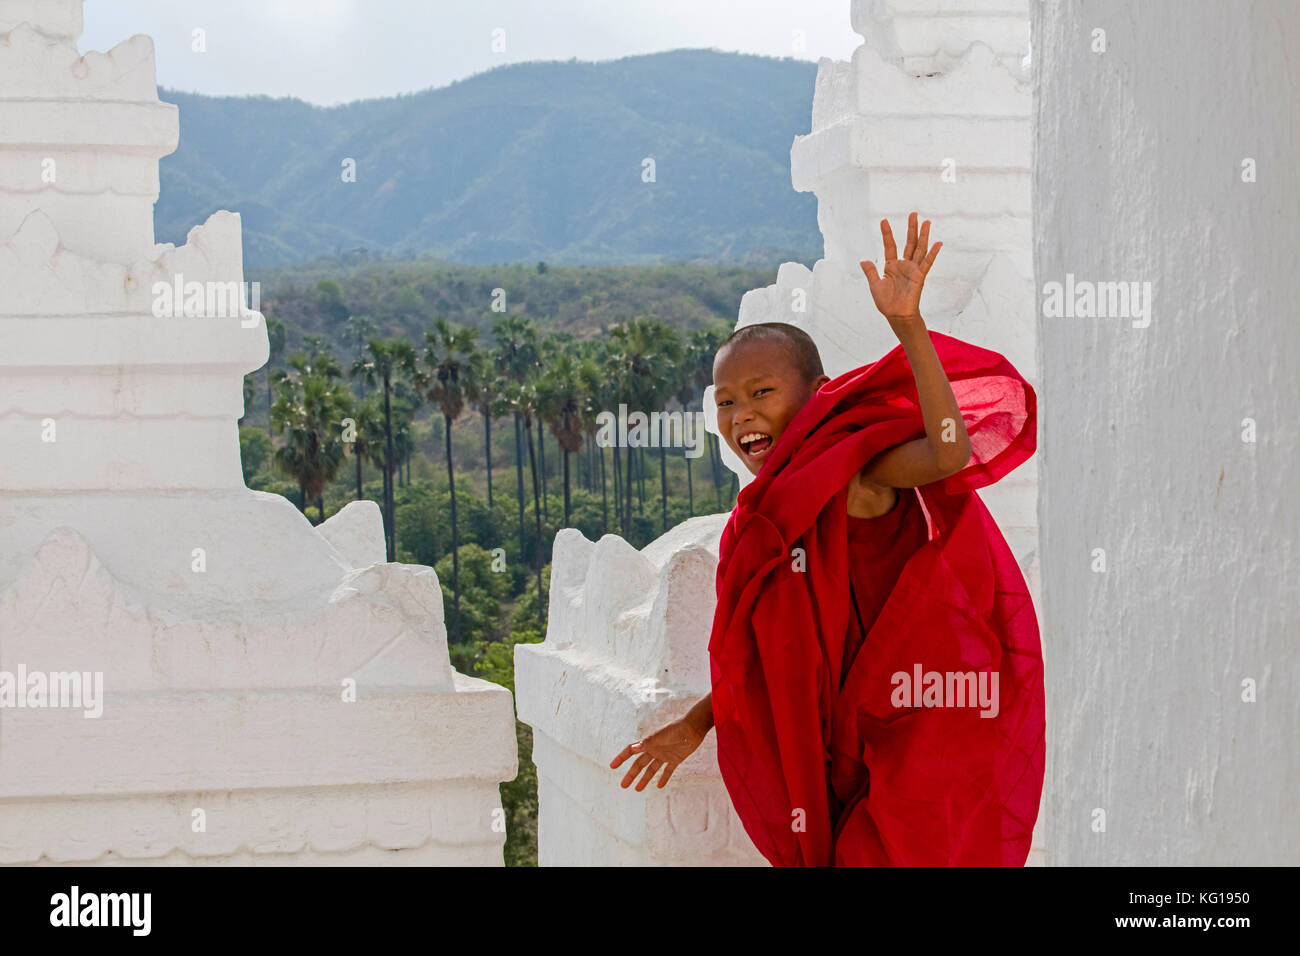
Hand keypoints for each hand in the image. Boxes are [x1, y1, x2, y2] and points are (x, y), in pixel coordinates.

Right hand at [609, 717, 705, 790]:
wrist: (694, 727)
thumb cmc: (676, 729)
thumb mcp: (661, 736)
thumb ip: (648, 742)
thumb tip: (634, 747)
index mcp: (648, 743)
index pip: (631, 751)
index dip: (621, 758)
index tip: (612, 766)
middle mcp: (654, 749)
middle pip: (639, 764)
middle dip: (631, 774)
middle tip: (623, 785)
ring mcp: (664, 754)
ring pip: (651, 769)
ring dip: (644, 779)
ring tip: (637, 789)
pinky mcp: (675, 758)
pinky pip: (667, 771)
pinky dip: (664, 778)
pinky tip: (659, 786)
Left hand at [859, 211, 941, 326]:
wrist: (896, 315)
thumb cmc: (886, 302)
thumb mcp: (875, 285)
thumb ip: (870, 271)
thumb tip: (863, 260)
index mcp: (891, 266)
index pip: (890, 246)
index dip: (887, 234)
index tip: (884, 221)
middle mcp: (904, 265)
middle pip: (909, 243)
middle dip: (911, 228)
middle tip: (913, 213)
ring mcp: (913, 269)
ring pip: (919, 249)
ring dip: (923, 236)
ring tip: (926, 222)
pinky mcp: (920, 276)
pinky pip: (927, 263)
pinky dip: (933, 253)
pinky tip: (938, 243)